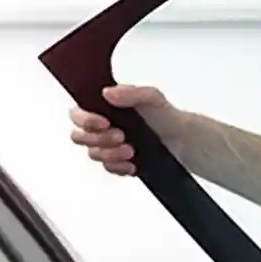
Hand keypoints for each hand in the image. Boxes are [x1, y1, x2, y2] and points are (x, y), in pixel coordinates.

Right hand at [69, 84, 187, 175]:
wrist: (182, 139)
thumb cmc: (164, 115)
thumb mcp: (151, 97)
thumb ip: (131, 92)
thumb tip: (107, 92)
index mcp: (104, 108)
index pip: (77, 114)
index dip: (85, 120)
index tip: (104, 122)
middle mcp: (102, 127)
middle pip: (79, 137)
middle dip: (98, 139)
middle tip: (120, 136)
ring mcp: (108, 146)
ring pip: (93, 154)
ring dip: (110, 154)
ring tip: (131, 150)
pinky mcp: (117, 162)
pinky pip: (108, 169)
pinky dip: (119, 167)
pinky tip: (132, 164)